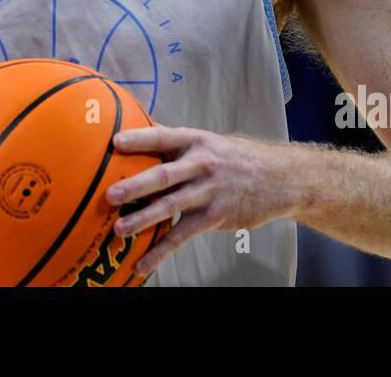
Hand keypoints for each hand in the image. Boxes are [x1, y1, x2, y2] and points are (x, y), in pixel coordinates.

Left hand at [106, 126, 296, 277]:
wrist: (280, 179)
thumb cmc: (236, 158)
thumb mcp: (210, 142)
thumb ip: (177, 141)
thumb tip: (140, 127)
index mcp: (197, 140)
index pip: (164, 137)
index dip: (140, 139)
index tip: (114, 143)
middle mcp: (202, 164)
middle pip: (164, 175)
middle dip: (136, 185)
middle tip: (110, 195)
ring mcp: (210, 191)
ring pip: (171, 207)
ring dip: (143, 220)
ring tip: (119, 230)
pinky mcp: (216, 217)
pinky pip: (183, 236)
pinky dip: (161, 251)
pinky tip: (142, 264)